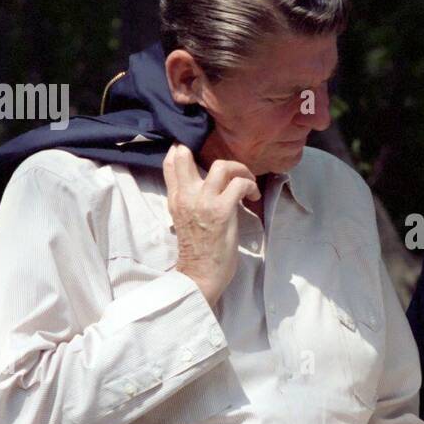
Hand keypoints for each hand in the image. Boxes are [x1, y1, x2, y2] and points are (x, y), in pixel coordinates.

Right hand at [162, 143, 259, 307]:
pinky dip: (251, 185)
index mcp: (175, 198)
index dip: (182, 148)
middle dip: (210, 150)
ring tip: (247, 180)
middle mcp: (186, 195)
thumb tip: (205, 185)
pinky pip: (240, 184)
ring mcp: (203, 202)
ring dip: (240, 169)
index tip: (201, 151)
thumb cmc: (197, 250)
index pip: (170, 163)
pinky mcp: (221, 211)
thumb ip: (189, 199)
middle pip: (186, 155)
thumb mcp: (184, 219)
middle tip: (230, 167)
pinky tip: (253, 196)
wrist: (200, 274)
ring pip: (220, 166)